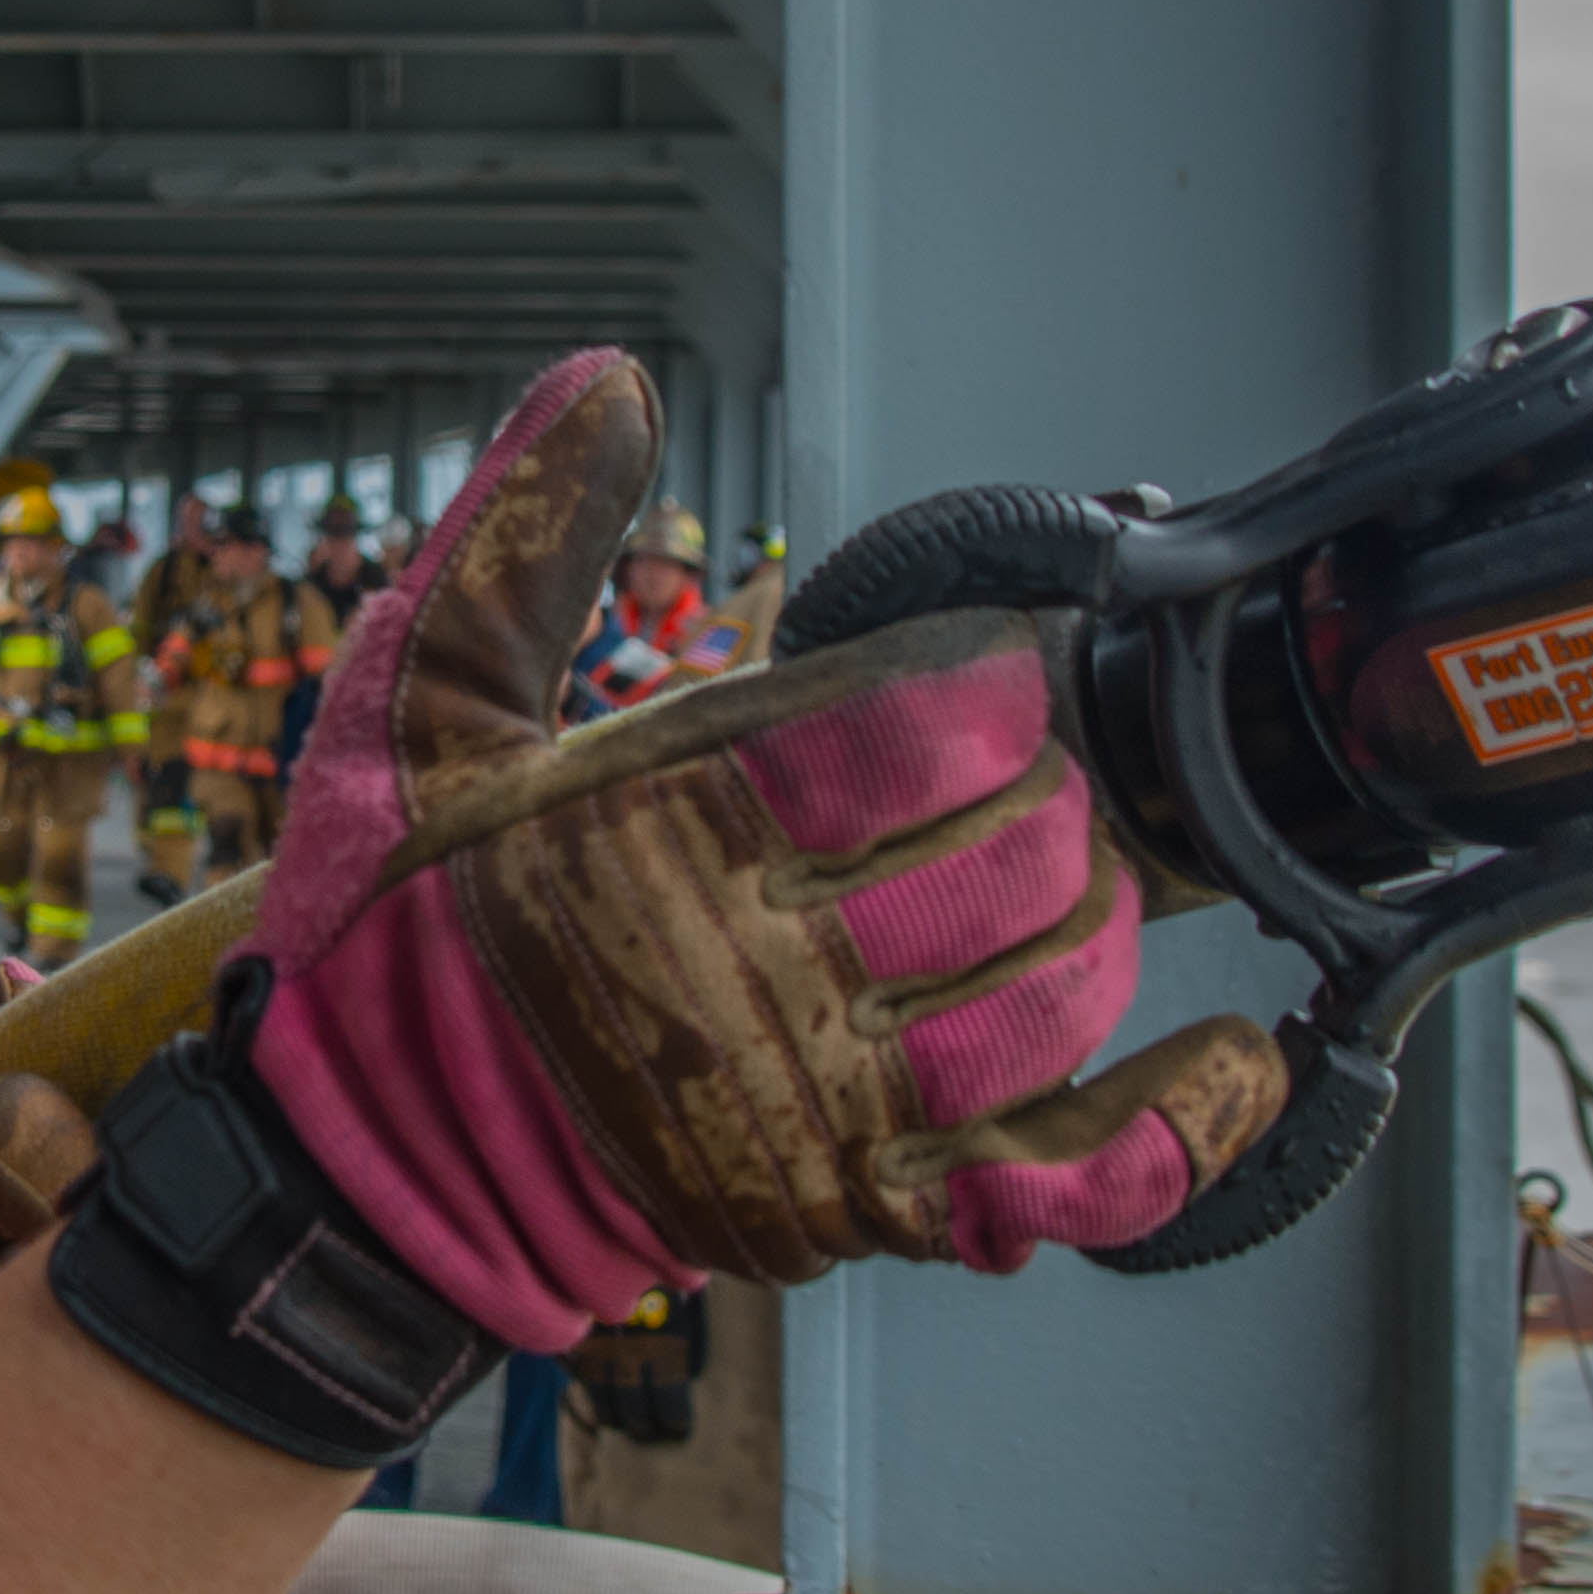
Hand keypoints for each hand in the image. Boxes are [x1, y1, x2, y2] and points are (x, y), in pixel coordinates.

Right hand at [243, 350, 1284, 1344]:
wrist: (358, 1169)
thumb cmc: (393, 932)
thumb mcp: (416, 703)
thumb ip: (521, 538)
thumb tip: (601, 378)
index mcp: (672, 827)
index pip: (927, 728)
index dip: (998, 683)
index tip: (998, 668)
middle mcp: (760, 973)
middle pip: (1019, 860)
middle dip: (1058, 799)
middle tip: (1037, 773)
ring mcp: (820, 1111)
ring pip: (1053, 1000)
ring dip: (1098, 924)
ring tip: (1072, 874)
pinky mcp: (855, 1216)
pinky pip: (1068, 1182)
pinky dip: (1176, 1126)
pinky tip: (1234, 1053)